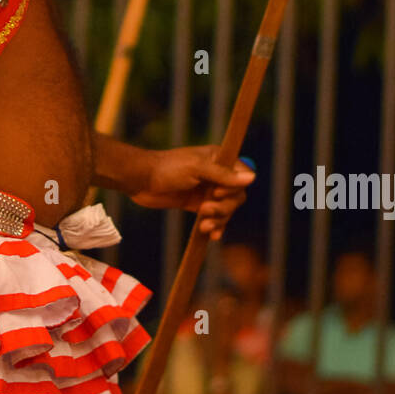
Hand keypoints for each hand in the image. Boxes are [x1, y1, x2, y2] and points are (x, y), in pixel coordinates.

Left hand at [130, 145, 255, 239]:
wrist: (142, 181)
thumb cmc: (168, 168)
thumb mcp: (196, 168)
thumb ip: (222, 174)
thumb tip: (252, 178)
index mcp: (219, 158)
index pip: (242, 174)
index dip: (234, 187)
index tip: (217, 192)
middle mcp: (217, 175)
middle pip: (236, 196)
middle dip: (224, 207)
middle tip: (205, 209)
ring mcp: (208, 191)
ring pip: (226, 209)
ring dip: (218, 219)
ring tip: (204, 224)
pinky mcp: (198, 205)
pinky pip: (215, 218)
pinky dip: (215, 227)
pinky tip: (211, 235)